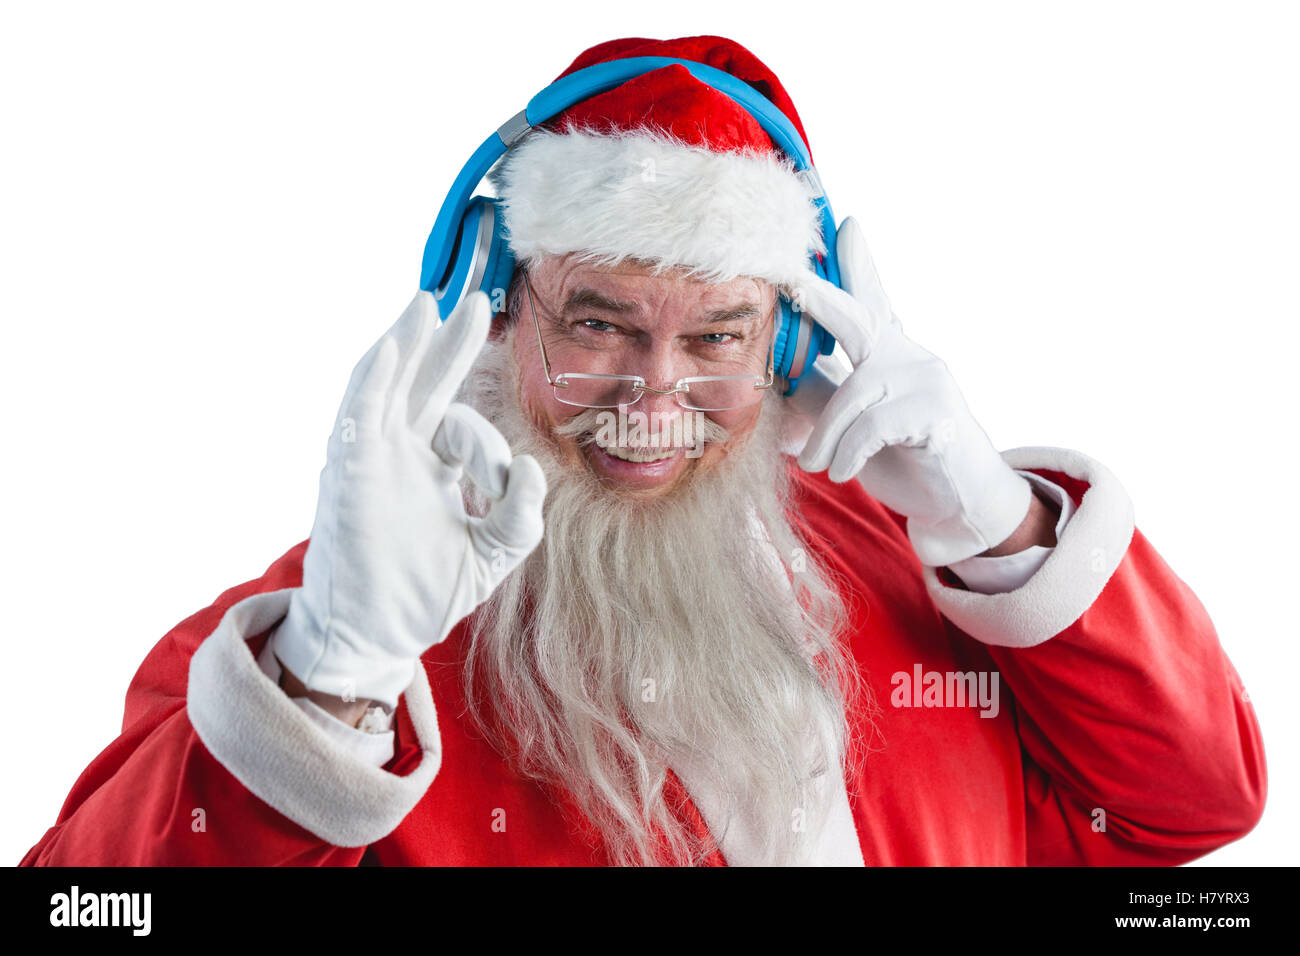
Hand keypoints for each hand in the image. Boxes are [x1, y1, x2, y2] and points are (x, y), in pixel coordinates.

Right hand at [272, 291, 546, 709]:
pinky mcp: (350, 472)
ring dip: (409, 343)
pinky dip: (377, 378)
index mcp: (430, 470)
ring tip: (427, 303)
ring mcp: (371, 459)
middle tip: (472, 304)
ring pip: (389, 385)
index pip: (467, 432)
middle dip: (448, 346)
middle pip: (425, 386)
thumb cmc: (423, 596)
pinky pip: (361, 414)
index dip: (493, 455)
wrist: (374, 639)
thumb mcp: (490, 555)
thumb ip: (520, 518)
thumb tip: (532, 469)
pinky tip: (397, 344)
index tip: (503, 493)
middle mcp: (399, 455)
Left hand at [789, 217, 1030, 566]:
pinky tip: (842, 472)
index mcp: (888, 353)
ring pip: (855, 394)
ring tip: (816, 465)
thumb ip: (819, 394)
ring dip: (826, 435)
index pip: (871, 301)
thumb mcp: (852, 423)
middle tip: (795, 282)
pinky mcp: (937, 416)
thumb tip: (777, 372)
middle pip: (861, 319)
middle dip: (825, 299)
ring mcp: (927, 382)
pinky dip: (850, 451)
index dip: (858, 264)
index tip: (846, 224)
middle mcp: (908, 357)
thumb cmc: (902, 456)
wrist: (956, 503)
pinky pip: (875, 426)